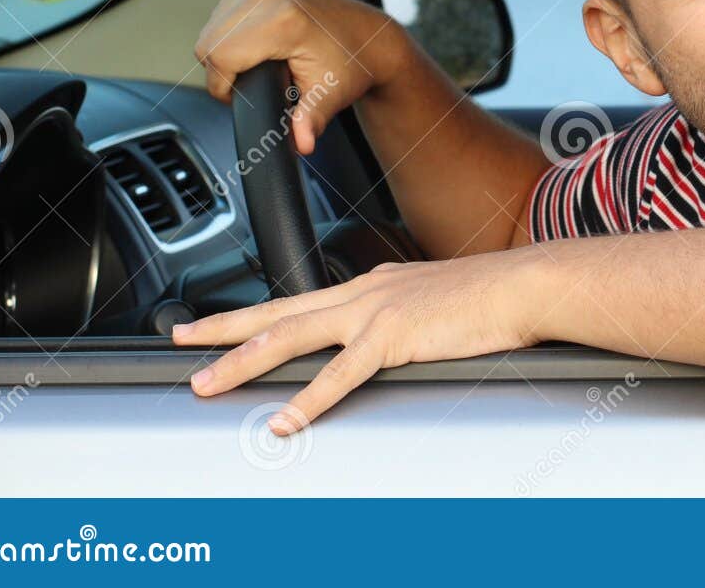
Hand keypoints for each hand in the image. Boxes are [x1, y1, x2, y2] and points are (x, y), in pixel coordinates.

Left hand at [170, 253, 548, 433]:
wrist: (522, 286)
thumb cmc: (492, 297)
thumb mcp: (433, 303)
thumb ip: (403, 320)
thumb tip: (392, 343)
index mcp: (373, 285)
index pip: (301, 302)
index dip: (257, 316)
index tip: (223, 325)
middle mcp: (365, 292)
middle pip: (278, 311)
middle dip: (224, 328)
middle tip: (182, 341)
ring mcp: (375, 311)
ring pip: (292, 336)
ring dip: (243, 360)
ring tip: (208, 382)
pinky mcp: (393, 336)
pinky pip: (339, 375)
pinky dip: (306, 400)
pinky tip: (282, 419)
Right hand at [194, 0, 408, 153]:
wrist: (369, 36)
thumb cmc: (351, 63)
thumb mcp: (329, 96)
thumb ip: (308, 121)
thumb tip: (301, 144)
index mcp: (283, 18)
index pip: (219, 55)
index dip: (224, 85)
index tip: (240, 96)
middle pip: (210, 40)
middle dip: (224, 68)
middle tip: (254, 80)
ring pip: (213, 24)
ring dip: (226, 47)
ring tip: (260, 59)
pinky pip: (224, 8)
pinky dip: (232, 28)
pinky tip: (259, 40)